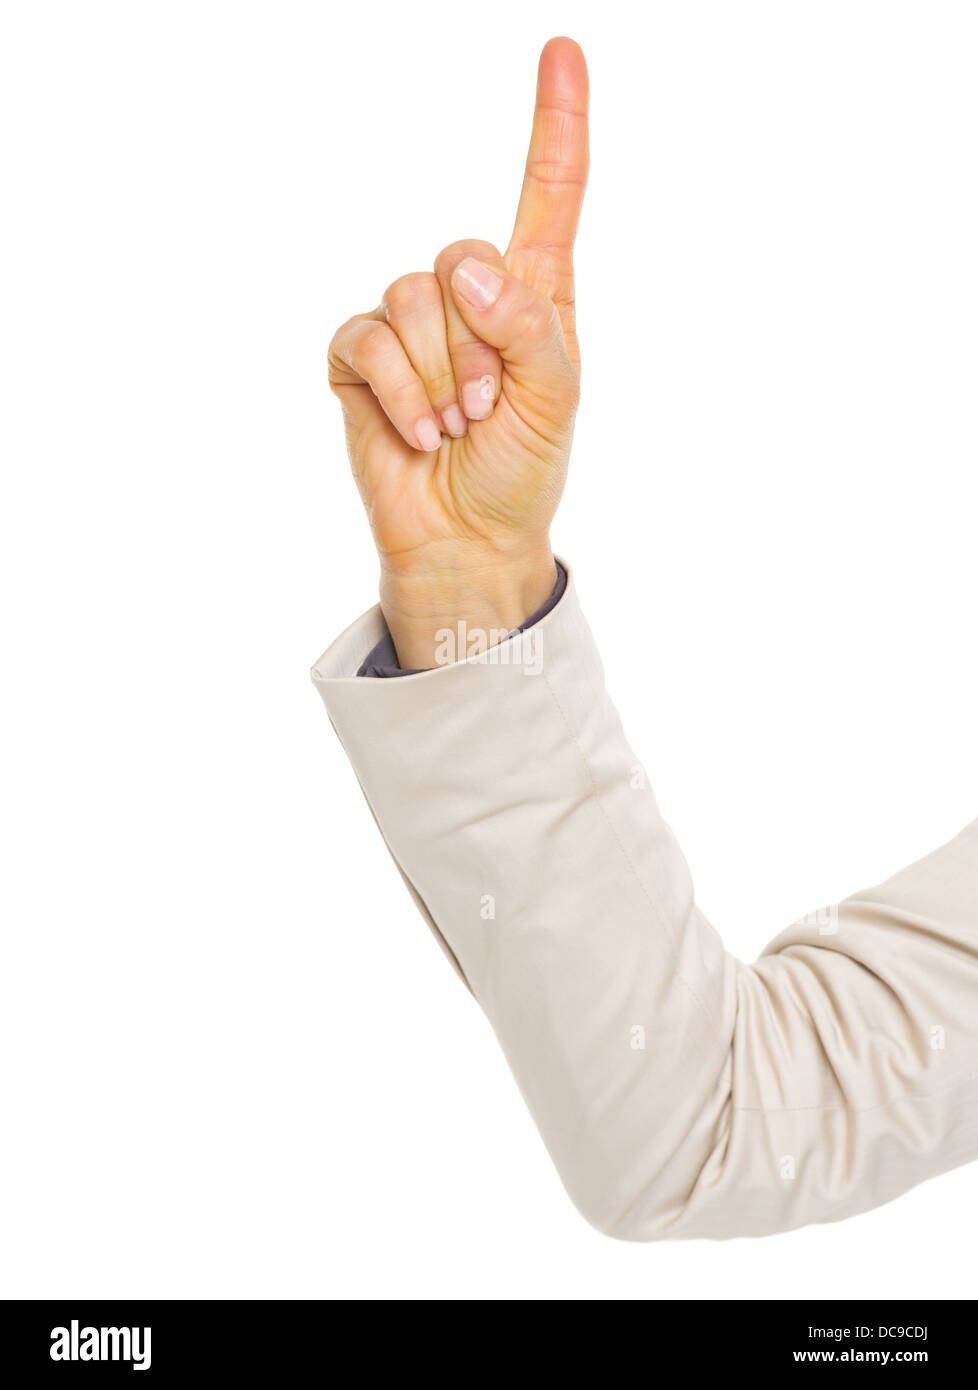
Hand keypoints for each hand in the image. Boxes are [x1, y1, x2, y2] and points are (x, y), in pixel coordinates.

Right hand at [327, 38, 588, 667]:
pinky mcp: (360, 357)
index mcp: (534, 295)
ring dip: (438, 378)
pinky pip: (365, 338)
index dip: (555, 125)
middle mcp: (470, 296)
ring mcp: (411, 326)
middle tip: (487, 409)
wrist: (464, 539)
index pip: (548, 196)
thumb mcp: (556, 398)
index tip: (563, 50)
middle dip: (478, 348)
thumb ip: (529, 326)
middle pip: (460, 258)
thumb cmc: (521, 470)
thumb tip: (464, 270)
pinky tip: (414, 430)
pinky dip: (395, 391)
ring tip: (454, 426)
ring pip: (411, 299)